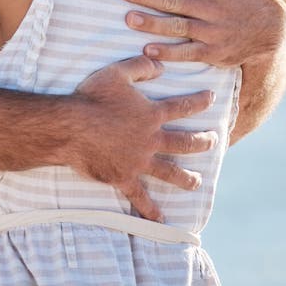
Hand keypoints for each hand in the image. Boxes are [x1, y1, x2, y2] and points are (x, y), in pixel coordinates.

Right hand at [72, 55, 217, 220]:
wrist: (71, 127)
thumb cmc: (92, 97)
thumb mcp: (117, 72)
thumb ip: (142, 66)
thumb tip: (161, 66)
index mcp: (151, 114)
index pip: (183, 107)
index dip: (200, 101)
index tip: (212, 98)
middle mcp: (151, 140)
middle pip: (184, 142)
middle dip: (202, 141)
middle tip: (214, 141)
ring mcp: (139, 161)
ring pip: (170, 172)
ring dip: (186, 178)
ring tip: (197, 183)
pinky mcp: (124, 177)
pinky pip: (140, 196)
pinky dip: (151, 209)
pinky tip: (160, 220)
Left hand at [118, 0, 285, 68]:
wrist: (268, 31)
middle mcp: (208, 7)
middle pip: (172, 0)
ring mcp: (209, 31)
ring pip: (176, 27)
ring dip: (152, 24)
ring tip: (129, 19)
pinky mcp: (211, 52)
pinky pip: (187, 53)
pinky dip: (168, 53)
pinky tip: (148, 51)